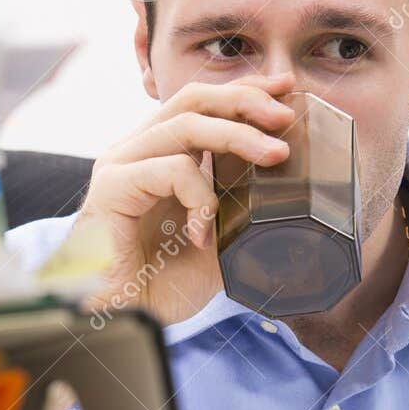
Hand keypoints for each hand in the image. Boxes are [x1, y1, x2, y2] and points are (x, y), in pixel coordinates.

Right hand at [79, 72, 295, 324]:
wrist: (116, 321)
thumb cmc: (158, 286)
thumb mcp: (216, 248)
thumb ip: (242, 221)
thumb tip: (295, 215)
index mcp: (159, 155)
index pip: (202, 104)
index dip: (244, 91)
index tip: (286, 89)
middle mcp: (137, 151)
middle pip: (193, 99)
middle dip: (245, 99)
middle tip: (286, 117)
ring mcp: (122, 165)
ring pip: (185, 125)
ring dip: (238, 136)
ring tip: (276, 157)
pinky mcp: (113, 187)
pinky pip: (171, 169)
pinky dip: (201, 197)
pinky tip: (205, 234)